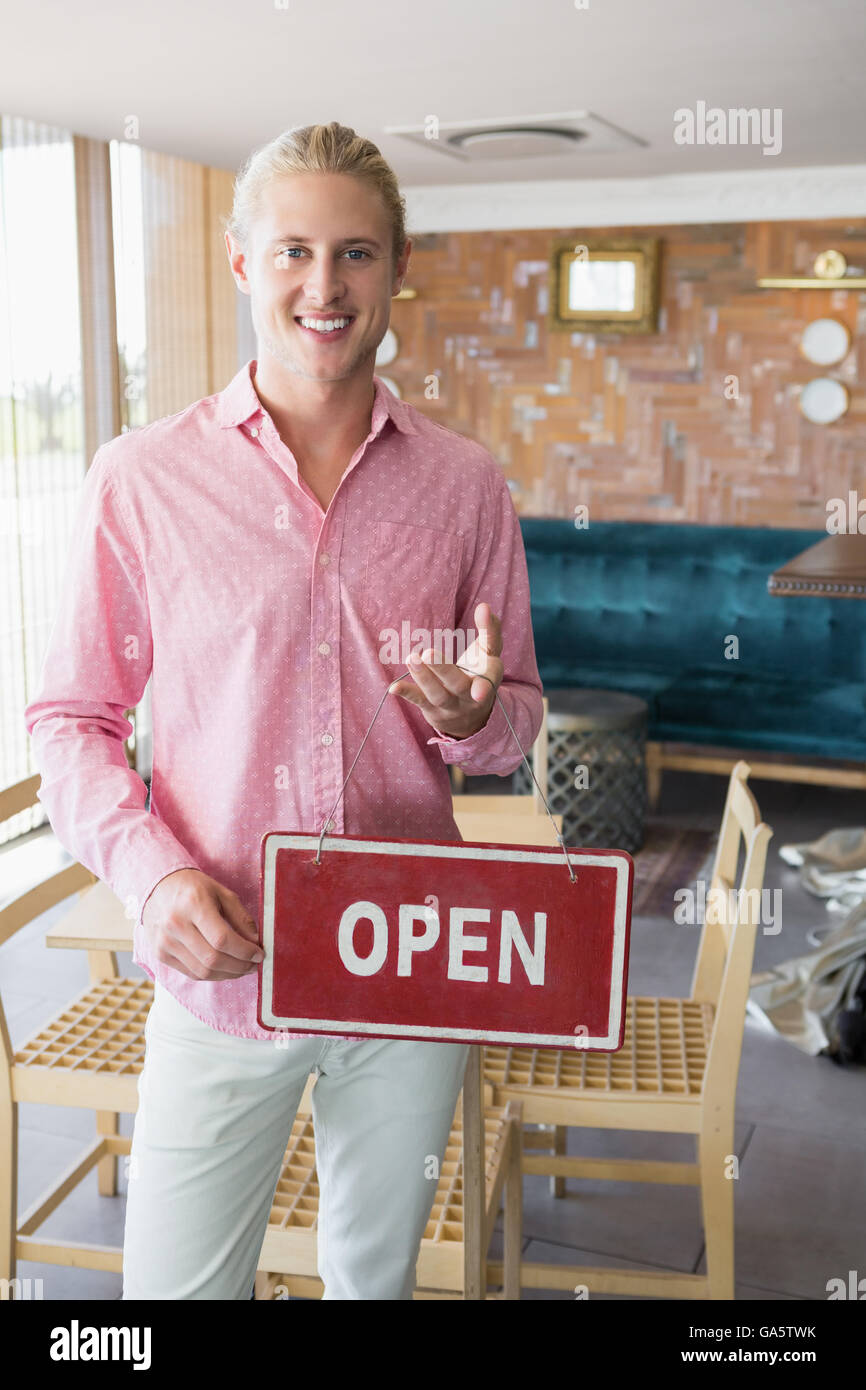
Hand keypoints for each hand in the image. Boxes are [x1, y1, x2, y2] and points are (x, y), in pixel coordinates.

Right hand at [141, 868, 263, 980]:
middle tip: (253, 965)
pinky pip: (191, 973)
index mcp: (193, 905)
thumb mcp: (222, 893)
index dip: (244, 951)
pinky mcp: (160, 954)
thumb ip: (240, 917)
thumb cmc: (193, 888)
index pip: (222, 939)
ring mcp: (165, 942)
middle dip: (239, 967)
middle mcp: (175, 925)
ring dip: (228, 974)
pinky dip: (212, 975)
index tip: (259, 954)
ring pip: (203, 972)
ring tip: (242, 969)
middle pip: (213, 959)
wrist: (158, 887)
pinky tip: (224, 969)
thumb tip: (255, 942)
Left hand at [387, 601, 502, 738]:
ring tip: (412, 658)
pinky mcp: (433, 711)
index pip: (491, 671)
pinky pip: (420, 702)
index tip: (479, 683)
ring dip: (424, 678)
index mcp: (489, 677)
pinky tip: (393, 687)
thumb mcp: (489, 653)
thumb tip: (484, 607)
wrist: (471, 716)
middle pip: (458, 684)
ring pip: (438, 694)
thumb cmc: (479, 673)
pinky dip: (407, 694)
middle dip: (443, 669)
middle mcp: (471, 696)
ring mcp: (452, 705)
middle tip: (429, 653)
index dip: (486, 670)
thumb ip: (490, 629)